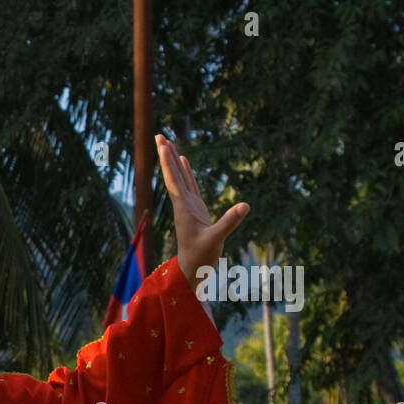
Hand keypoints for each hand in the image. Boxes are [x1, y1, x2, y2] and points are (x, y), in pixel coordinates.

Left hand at [156, 134, 247, 300]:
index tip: (163, 145)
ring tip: (168, 142)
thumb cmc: (201, 256)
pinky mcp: (195, 209)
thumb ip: (229, 223)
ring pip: (180, 178)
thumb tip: (245, 206)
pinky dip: (186, 172)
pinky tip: (183, 160)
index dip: (169, 162)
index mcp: (184, 209)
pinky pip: (189, 185)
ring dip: (173, 160)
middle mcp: (183, 204)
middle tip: (158, 135)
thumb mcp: (216, 240)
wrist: (193, 269)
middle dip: (166, 155)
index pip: (175, 180)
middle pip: (173, 175)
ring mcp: (189, 205)